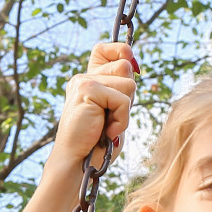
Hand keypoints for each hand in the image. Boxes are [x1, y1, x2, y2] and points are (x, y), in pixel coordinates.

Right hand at [52, 41, 137, 176]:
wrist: (79, 163)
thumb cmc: (97, 144)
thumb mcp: (114, 112)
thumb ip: (122, 89)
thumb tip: (132, 62)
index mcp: (89, 80)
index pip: (105, 49)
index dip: (121, 52)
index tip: (125, 70)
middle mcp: (83, 77)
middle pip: (125, 67)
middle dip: (127, 96)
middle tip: (110, 117)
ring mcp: (83, 82)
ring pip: (128, 84)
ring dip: (124, 112)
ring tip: (108, 126)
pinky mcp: (86, 90)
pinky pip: (122, 99)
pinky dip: (121, 119)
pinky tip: (106, 131)